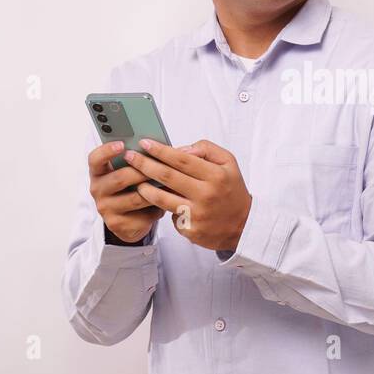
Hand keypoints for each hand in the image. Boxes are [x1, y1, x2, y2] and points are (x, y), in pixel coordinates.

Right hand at [87, 140, 162, 242]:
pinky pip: (142, 215)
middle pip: (119, 178)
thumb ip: (142, 158)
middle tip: (159, 167)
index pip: (95, 159)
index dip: (107, 151)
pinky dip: (157, 209)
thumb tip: (172, 147)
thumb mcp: (132, 172)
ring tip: (170, 185)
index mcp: (99, 172)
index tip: (122, 144)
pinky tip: (166, 204)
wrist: (130, 221)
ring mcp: (105, 208)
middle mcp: (97, 189)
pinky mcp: (117, 224)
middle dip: (143, 172)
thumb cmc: (134, 189)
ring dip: (155, 191)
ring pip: (135, 198)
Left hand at [123, 138, 251, 252]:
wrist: (243, 225)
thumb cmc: (231, 190)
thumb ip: (206, 149)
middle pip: (167, 176)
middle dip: (144, 164)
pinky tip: (155, 200)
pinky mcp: (190, 230)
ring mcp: (197, 214)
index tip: (145, 143)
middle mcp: (206, 195)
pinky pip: (169, 215)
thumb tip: (180, 149)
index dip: (160, 150)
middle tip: (130, 157)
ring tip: (135, 180)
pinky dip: (161, 207)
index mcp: (215, 176)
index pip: (182, 159)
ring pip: (161, 198)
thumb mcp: (228, 163)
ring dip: (144, 187)